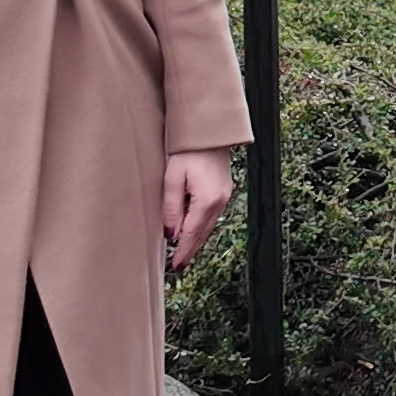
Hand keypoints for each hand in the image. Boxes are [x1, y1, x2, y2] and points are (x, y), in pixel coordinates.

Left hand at [164, 150, 234, 271]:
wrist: (208, 129)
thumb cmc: (187, 148)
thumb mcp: (172, 178)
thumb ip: (171, 208)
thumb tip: (171, 233)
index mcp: (207, 201)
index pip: (191, 234)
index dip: (182, 252)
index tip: (175, 266)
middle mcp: (220, 201)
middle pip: (202, 233)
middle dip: (190, 249)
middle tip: (178, 265)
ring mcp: (224, 196)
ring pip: (208, 226)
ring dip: (196, 239)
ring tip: (183, 251)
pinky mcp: (224, 190)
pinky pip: (211, 215)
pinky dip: (201, 226)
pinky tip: (192, 229)